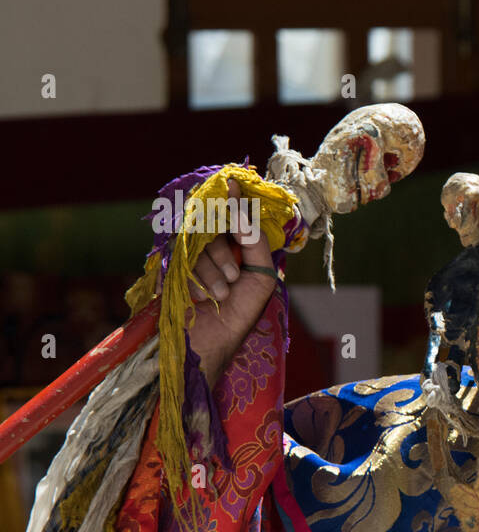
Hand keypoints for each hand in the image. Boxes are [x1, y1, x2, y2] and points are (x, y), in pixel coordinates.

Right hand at [186, 179, 279, 386]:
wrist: (207, 349)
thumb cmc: (236, 317)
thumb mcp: (260, 279)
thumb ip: (255, 243)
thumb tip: (241, 210)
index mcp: (233, 249)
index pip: (229, 216)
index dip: (232, 201)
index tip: (232, 183)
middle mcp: (208, 250)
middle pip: (208, 228)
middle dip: (221, 254)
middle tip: (232, 280)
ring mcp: (185, 260)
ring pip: (192, 245)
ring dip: (206, 273)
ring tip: (216, 297)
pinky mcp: (165, 272)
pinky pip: (173, 259)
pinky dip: (187, 280)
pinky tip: (195, 300)